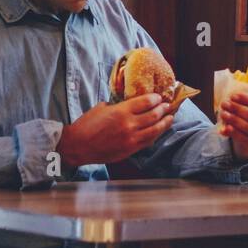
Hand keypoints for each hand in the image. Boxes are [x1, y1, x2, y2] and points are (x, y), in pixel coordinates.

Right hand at [57, 94, 173, 166]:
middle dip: (164, 109)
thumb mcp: (102, 107)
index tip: (159, 97)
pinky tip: (159, 131)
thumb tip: (130, 103)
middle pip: (154, 115)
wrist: (78, 146)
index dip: (156, 99)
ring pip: (155, 130)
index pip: (146, 102)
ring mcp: (131, 139)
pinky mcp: (131, 150)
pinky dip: (156, 135)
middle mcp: (129, 124)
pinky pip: (148, 142)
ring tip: (170, 118)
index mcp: (121, 111)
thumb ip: (118, 106)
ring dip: (165, 123)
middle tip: (168, 106)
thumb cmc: (87, 125)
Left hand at [220, 92, 247, 159]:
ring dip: (234, 120)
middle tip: (224, 104)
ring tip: (223, 114)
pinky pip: (243, 138)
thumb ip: (243, 102)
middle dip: (237, 109)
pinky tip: (224, 128)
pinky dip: (232, 133)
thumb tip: (228, 99)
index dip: (246, 99)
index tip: (232, 96)